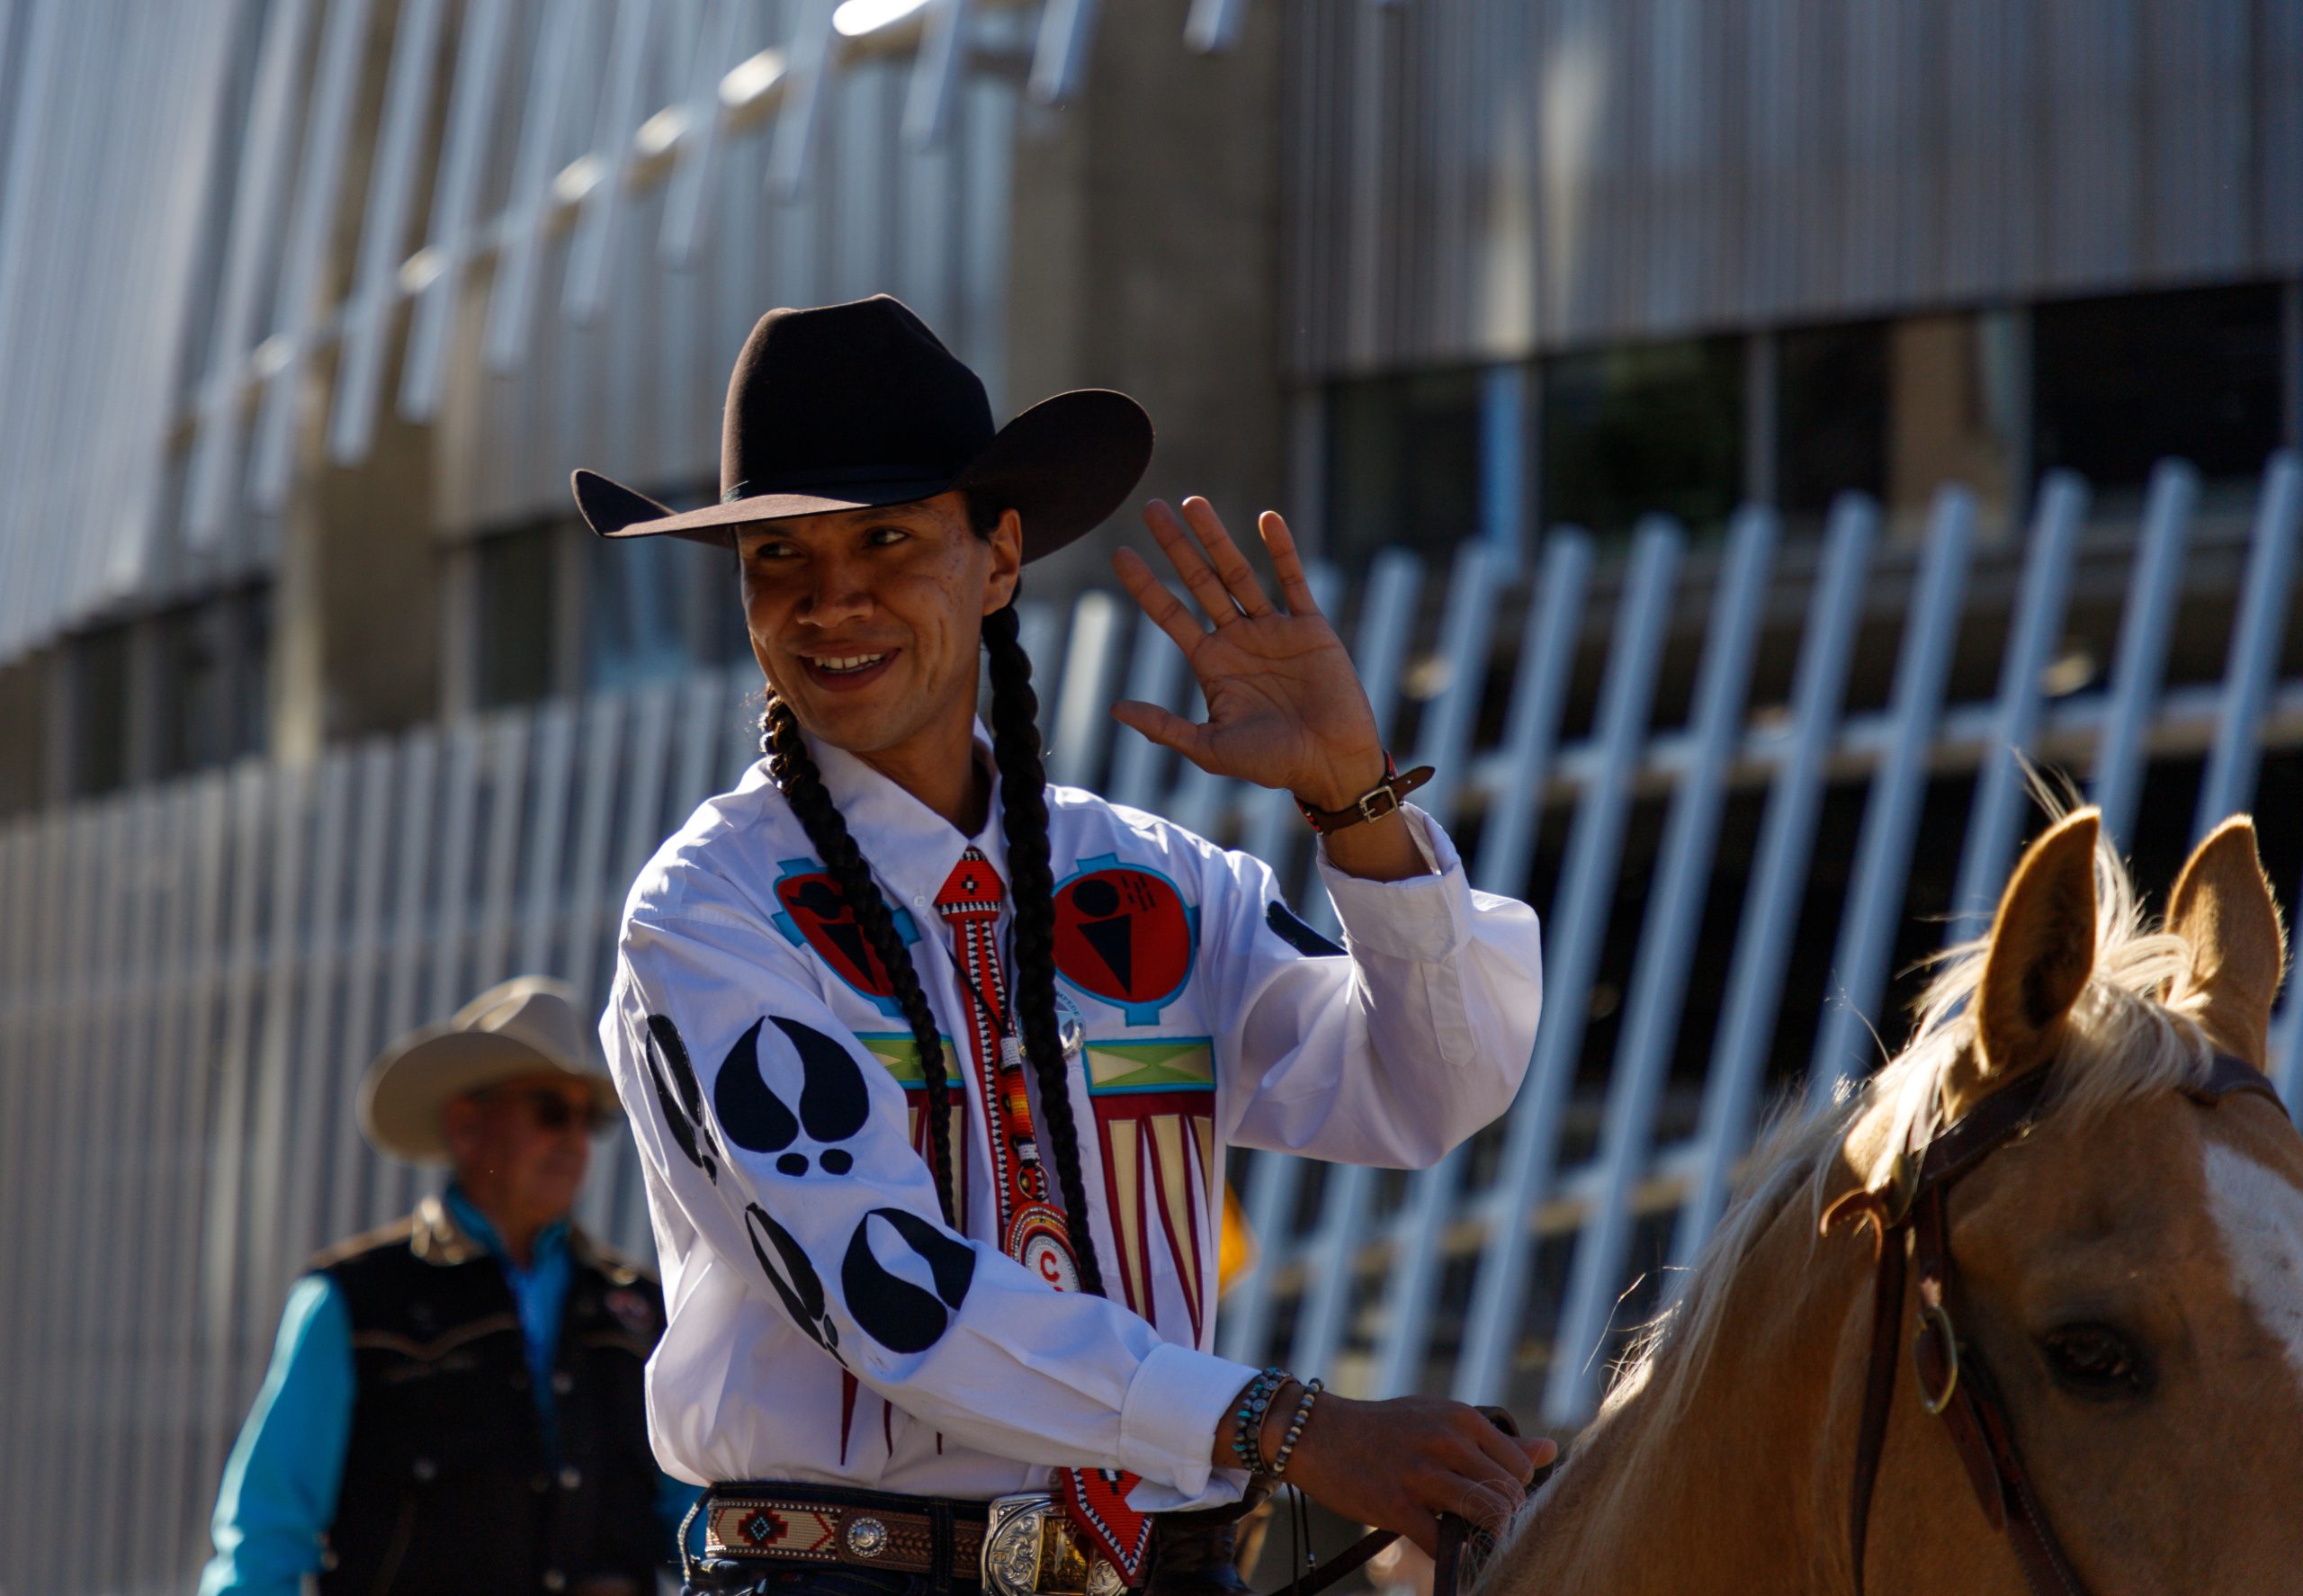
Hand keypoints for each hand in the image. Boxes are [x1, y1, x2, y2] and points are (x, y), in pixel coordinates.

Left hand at [1110, 499, 1386, 809]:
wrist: (1330, 765)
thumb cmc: (1271, 764)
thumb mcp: (1209, 749)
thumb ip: (1165, 727)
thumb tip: (1115, 708)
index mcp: (1212, 664)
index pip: (1170, 614)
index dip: (1146, 585)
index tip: (1120, 554)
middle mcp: (1237, 639)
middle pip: (1199, 582)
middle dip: (1175, 546)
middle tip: (1151, 508)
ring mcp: (1273, 630)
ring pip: (1238, 574)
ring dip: (1216, 539)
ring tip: (1194, 503)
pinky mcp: (1309, 627)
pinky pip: (1292, 581)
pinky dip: (1280, 550)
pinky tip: (1266, 519)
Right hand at [1283, 1391, 1554, 1556]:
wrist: (1317, 1433)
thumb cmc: (1385, 1428)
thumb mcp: (1439, 1419)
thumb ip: (1493, 1439)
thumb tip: (1550, 1451)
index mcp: (1462, 1417)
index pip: (1520, 1466)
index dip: (1513, 1491)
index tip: (1492, 1498)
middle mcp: (1447, 1441)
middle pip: (1509, 1494)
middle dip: (1503, 1516)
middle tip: (1482, 1523)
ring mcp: (1422, 1474)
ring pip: (1487, 1516)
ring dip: (1485, 1535)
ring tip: (1469, 1535)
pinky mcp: (1397, 1505)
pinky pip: (1441, 1541)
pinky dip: (1448, 1553)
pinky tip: (1439, 1545)